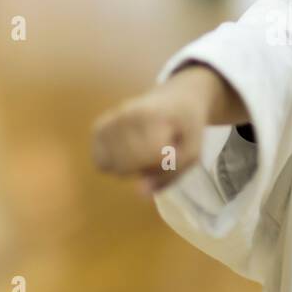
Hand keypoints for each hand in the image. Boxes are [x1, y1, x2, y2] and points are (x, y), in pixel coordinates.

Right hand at [91, 64, 245, 195]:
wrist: (177, 98)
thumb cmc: (186, 126)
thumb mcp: (193, 151)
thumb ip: (171, 173)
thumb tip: (140, 194)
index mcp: (150, 115)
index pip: (150, 156)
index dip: (164, 163)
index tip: (174, 148)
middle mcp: (123, 115)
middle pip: (125, 165)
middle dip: (143, 168)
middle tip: (160, 152)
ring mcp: (109, 119)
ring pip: (109, 165)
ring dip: (128, 168)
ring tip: (145, 151)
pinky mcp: (98, 128)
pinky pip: (100, 162)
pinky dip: (114, 164)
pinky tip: (130, 154)